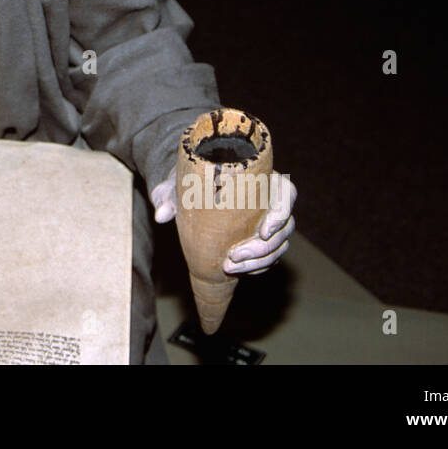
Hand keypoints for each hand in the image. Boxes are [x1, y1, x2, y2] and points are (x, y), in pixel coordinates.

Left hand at [151, 167, 296, 274]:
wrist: (185, 188)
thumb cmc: (188, 178)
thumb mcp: (177, 182)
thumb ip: (169, 194)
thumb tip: (161, 215)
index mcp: (259, 177)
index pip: (286, 192)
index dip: (281, 212)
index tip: (262, 231)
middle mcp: (268, 199)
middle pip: (285, 226)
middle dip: (263, 248)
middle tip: (234, 256)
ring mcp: (266, 221)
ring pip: (279, 245)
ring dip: (259, 262)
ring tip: (230, 268)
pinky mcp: (258, 238)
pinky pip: (269, 257)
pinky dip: (256, 267)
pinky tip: (237, 271)